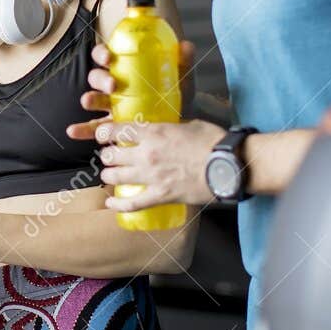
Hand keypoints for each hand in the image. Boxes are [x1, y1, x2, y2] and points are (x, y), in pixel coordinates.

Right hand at [68, 38, 196, 141]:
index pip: (107, 56)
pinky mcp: (112, 125)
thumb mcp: (180, 77)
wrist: (181, 121)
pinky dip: (82, 129)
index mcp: (126, 68)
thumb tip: (185, 46)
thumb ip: (182, 62)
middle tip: (112, 85)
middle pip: (97, 76)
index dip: (102, 54)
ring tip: (89, 102)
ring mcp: (111, 105)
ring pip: (93, 99)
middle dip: (100, 79)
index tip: (108, 57)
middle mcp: (115, 85)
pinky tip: (74, 131)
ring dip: (89, 99)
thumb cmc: (177, 94)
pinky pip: (94, 126)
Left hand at [96, 118, 224, 209]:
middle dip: (107, 156)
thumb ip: (171, 128)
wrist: (228, 165)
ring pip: (116, 177)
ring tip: (109, 175)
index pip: (118, 131)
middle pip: (112, 155)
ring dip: (109, 176)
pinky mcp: (160, 196)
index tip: (102, 136)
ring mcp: (151, 176)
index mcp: (154, 132)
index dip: (104, 133)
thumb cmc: (214, 142)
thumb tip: (166, 130)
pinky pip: (132, 203)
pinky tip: (111, 204)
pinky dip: (118, 205)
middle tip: (110, 157)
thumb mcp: (190, 125)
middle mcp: (147, 154)